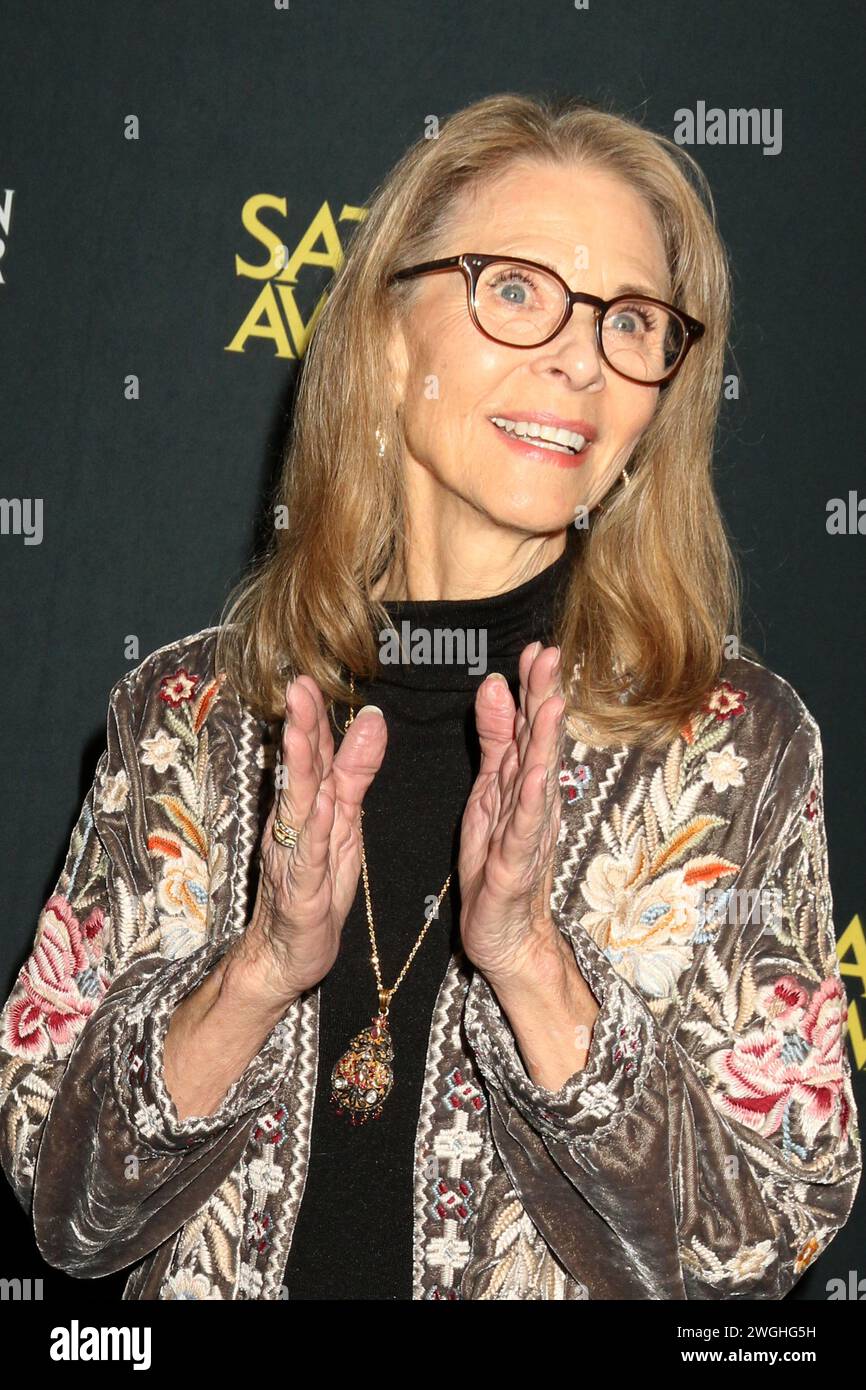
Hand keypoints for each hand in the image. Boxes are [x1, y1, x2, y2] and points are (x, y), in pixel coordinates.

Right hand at [233, 678, 386, 1005]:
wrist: (287, 956)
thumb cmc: (315, 887)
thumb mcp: (342, 823)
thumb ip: (354, 773)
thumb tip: (372, 718)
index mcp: (308, 804)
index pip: (311, 752)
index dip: (311, 714)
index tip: (308, 674)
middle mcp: (294, 824)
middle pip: (298, 769)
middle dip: (299, 726)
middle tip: (297, 684)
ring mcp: (294, 857)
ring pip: (297, 806)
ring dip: (298, 768)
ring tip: (296, 731)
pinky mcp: (302, 892)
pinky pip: (308, 857)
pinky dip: (312, 831)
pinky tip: (317, 807)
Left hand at [458, 642, 566, 986]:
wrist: (504, 934)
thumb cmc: (497, 862)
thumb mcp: (487, 792)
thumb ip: (494, 740)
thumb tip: (495, 685)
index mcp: (519, 780)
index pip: (528, 725)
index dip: (532, 685)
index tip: (536, 646)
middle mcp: (532, 800)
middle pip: (539, 742)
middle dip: (543, 697)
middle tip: (549, 655)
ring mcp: (528, 831)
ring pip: (538, 779)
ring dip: (545, 742)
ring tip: (552, 704)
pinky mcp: (515, 864)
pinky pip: (524, 828)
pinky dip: (530, 800)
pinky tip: (534, 775)